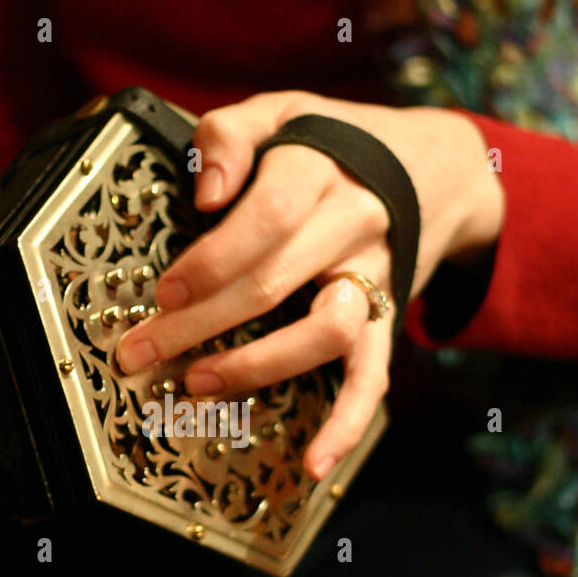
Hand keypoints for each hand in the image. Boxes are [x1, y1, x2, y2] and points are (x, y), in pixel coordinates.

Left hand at [116, 91, 504, 479]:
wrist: (437, 167)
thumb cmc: (335, 143)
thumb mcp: (282, 111)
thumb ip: (231, 135)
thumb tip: (205, 192)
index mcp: (320, 169)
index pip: (265, 218)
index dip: (212, 259)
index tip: (164, 291)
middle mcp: (353, 224)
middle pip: (274, 281)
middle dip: (197, 324)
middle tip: (141, 353)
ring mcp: (374, 278)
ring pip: (325, 333)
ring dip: (258, 367)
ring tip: (198, 384)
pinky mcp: (388, 319)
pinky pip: (374, 378)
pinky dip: (347, 425)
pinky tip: (316, 465)